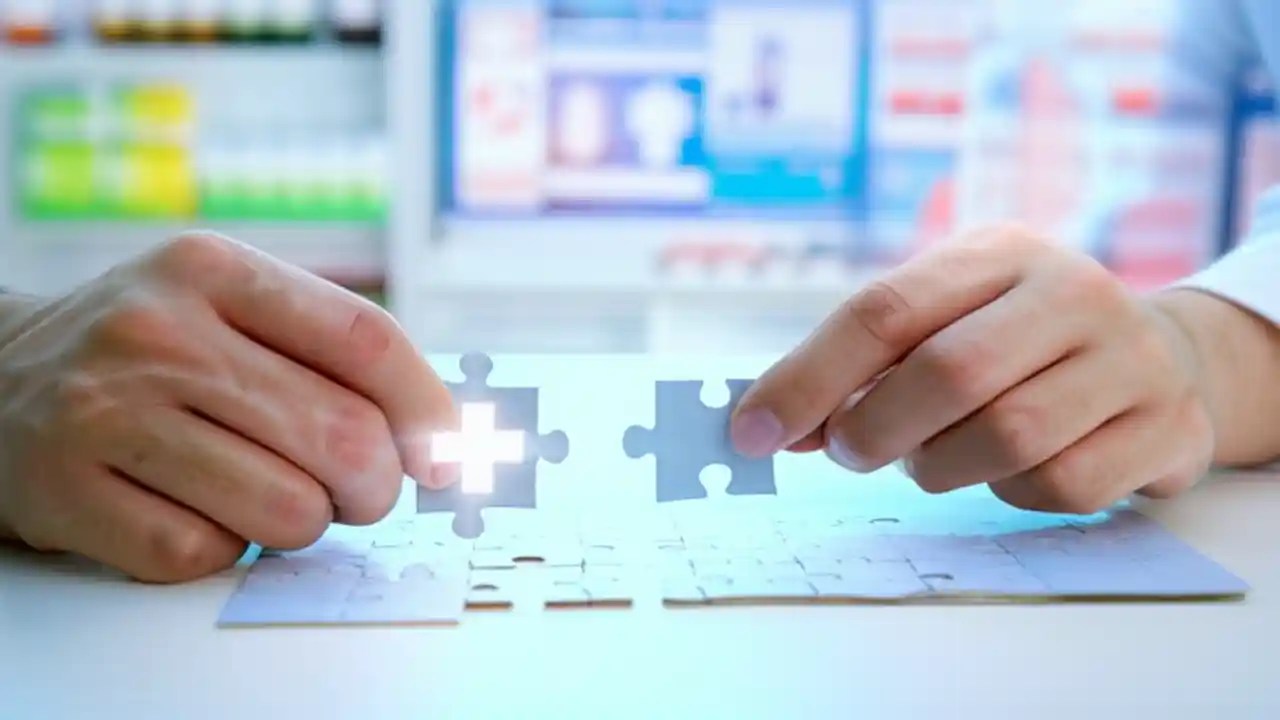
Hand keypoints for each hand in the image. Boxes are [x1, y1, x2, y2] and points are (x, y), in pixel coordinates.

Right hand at [0, 233, 456, 581]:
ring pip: (289, 511)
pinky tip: (192, 509)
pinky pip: (208, 557)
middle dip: (373, 486)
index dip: (429, 411)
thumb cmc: (151, 350)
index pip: (366, 341)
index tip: (451, 458)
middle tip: (353, 488)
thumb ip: (334, 355)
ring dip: (301, 522)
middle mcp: (158, 330)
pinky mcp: (69, 493)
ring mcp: (107, 411)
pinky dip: (221, 550)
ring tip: (264, 491)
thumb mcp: (230, 306)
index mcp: (215, 269)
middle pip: (343, 437)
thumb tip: (450, 442)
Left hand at [731, 225, 1214, 513]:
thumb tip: (767, 422)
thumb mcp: (942, 321)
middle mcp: (1071, 290)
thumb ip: (860, 365)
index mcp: (997, 252)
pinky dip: (1012, 494)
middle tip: (850, 452)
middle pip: (947, 373)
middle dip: (874, 430)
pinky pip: (1061, 487)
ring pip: (1007, 438)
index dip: (806, 376)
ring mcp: (1131, 358)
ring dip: (941, 467)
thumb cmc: (1015, 341)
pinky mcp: (1167, 429)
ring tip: (934, 458)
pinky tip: (1010, 472)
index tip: (752, 432)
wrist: (1163, 356)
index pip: (883, 309)